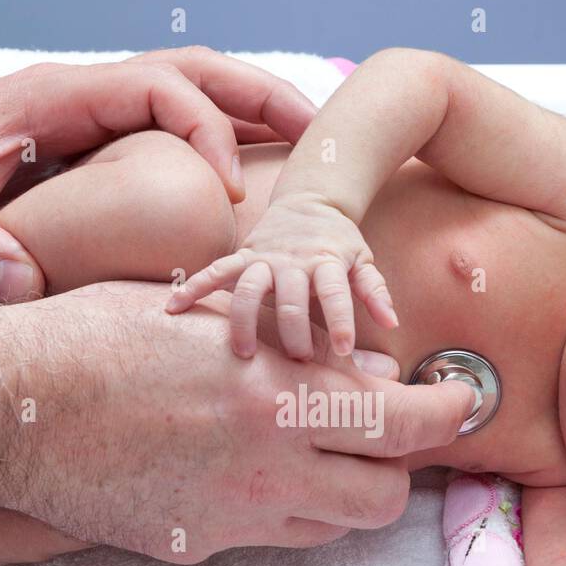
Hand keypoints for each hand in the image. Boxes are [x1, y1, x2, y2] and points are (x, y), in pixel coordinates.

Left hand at [0, 47, 318, 301]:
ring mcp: (95, 112)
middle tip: (323, 136)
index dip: (207, 132)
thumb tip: (22, 285)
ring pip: (195, 91)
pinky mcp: (96, 137)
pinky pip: (175, 124)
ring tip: (312, 149)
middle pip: (199, 72)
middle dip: (263, 99)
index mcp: (59, 99)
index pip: (163, 90)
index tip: (226, 194)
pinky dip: (224, 137)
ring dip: (254, 112)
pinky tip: (255, 175)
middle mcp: (87, 95)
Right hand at [0, 282, 473, 561]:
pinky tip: (234, 472)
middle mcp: (267, 464)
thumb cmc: (101, 336)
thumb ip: (301, 353)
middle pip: (386, 498)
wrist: (8, 405)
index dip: (446, 416)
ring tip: (306, 453)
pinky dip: (275, 510)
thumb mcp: (211, 320)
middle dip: (395, 469)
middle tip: (379, 439)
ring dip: (341, 494)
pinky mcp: (194, 545)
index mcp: (279, 394)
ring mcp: (231, 515)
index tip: (455, 404)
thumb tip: (371, 378)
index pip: (407, 424)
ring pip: (334, 527)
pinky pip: (268, 538)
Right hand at [165, 193, 397, 358]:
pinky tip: (174, 308)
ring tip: (244, 354)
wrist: (311, 200)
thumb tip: (392, 323)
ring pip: (248, 288)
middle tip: (297, 365)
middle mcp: (292, 260)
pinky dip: (194, 287)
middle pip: (289, 299)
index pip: (334, 293)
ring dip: (244, 321)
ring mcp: (264, 258)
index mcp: (326, 261)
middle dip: (292, 333)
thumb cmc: (340, 242)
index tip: (343, 352)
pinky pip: (215, 272)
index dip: (340, 321)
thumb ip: (375, 293)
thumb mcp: (364, 261)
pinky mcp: (242, 257)